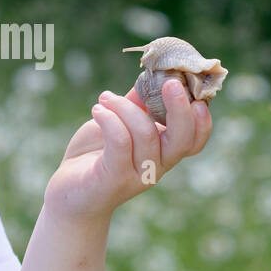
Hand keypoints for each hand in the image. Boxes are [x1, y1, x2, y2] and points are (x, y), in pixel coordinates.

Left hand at [43, 78, 213, 221]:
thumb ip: (137, 105)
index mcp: (163, 152)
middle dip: (179, 108)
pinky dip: (110, 119)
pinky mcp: (114, 179)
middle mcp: (157, 166)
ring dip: (124, 107)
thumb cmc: (94, 156)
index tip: (193, 92)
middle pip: (183, 139)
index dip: (202, 119)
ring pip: (145, 133)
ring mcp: (137, 175)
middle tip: (169, 82)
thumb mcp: (118, 124)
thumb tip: (150, 76)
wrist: (69, 194)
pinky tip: (97, 110)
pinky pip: (120, 142)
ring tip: (105, 99)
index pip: (195, 140)